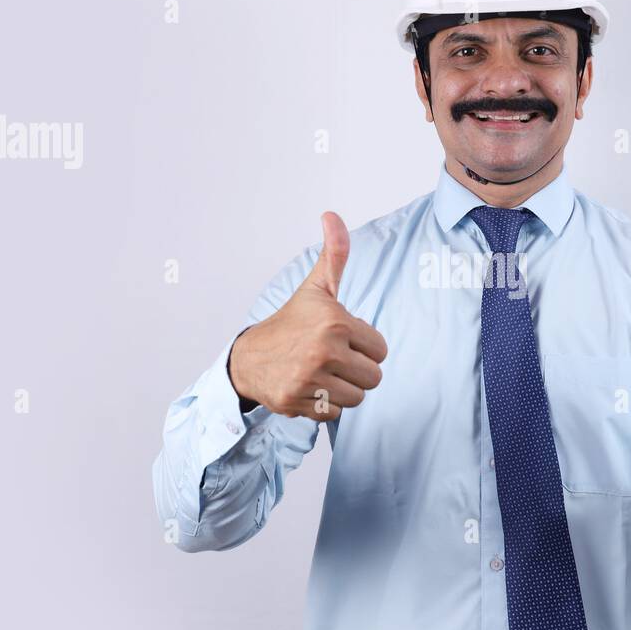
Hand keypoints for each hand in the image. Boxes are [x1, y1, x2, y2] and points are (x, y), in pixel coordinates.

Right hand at [229, 212, 387, 421]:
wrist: (249, 358)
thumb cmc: (291, 322)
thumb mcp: (316, 288)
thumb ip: (334, 255)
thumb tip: (332, 215)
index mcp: (336, 322)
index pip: (381, 350)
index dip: (365, 347)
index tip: (344, 340)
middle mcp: (324, 351)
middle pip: (374, 378)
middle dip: (358, 371)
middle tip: (335, 360)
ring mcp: (310, 379)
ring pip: (358, 398)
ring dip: (344, 390)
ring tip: (323, 373)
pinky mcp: (298, 402)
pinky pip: (336, 414)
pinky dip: (326, 406)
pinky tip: (311, 388)